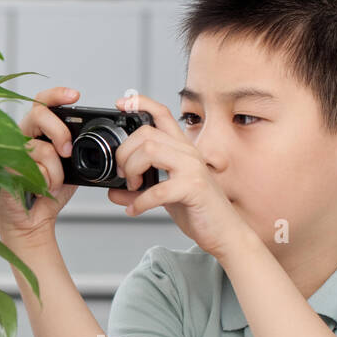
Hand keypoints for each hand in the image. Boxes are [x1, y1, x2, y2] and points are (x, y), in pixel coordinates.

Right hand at [0, 86, 80, 244]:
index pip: (42, 102)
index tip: (74, 96)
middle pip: (38, 113)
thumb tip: (96, 138)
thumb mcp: (69, 165)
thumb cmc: (48, 192)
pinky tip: (39, 189)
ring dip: (56, 171)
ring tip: (54, 183)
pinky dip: (46, 182)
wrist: (33, 219)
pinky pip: (34, 168)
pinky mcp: (6, 168)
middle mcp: (21, 135)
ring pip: (41, 147)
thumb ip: (74, 148)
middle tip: (68, 150)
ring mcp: (11, 151)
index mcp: (36, 131)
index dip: (56, 95)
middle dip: (60, 130)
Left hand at [107, 92, 247, 259]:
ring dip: (131, 171)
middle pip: (146, 133)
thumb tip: (112, 191)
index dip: (141, 103)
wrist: (225, 232)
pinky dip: (140, 202)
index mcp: (181, 148)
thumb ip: (139, 190)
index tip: (122, 103)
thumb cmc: (197, 210)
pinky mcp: (194, 187)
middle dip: (125, 153)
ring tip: (132, 188)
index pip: (163, 114)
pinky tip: (134, 210)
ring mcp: (193, 168)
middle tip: (122, 175)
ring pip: (149, 151)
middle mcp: (188, 152)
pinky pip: (158, 190)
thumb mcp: (164, 196)